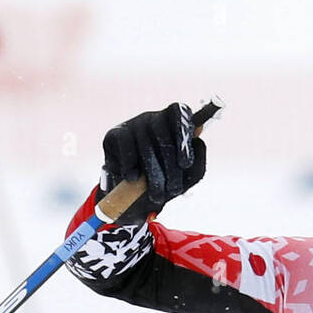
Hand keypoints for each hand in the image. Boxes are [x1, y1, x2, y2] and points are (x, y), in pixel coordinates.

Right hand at [100, 103, 207, 221]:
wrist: (136, 200)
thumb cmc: (166, 182)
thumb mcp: (187, 178)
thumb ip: (199, 162)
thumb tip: (198, 141)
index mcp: (173, 123)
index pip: (179, 112)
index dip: (183, 135)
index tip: (184, 163)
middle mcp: (153, 118)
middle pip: (163, 132)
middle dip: (170, 167)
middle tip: (173, 190)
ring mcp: (132, 124)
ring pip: (145, 144)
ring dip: (152, 174)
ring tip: (157, 195)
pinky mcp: (113, 134)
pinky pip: (124, 145)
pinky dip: (130, 165)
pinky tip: (134, 179)